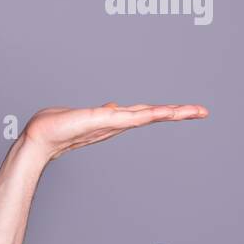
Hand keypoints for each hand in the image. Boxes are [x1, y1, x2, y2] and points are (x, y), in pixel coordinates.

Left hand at [23, 101, 208, 162]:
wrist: (40, 137)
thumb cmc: (58, 127)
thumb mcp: (86, 115)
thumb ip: (103, 112)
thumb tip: (114, 106)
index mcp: (115, 119)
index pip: (146, 113)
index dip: (167, 111)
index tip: (188, 109)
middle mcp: (117, 123)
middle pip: (153, 115)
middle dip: (178, 113)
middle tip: (203, 111)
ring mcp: (112, 123)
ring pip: (147, 115)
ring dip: (170, 112)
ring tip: (193, 110)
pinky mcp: (103, 121)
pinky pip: (130, 116)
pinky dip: (149, 114)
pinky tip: (165, 111)